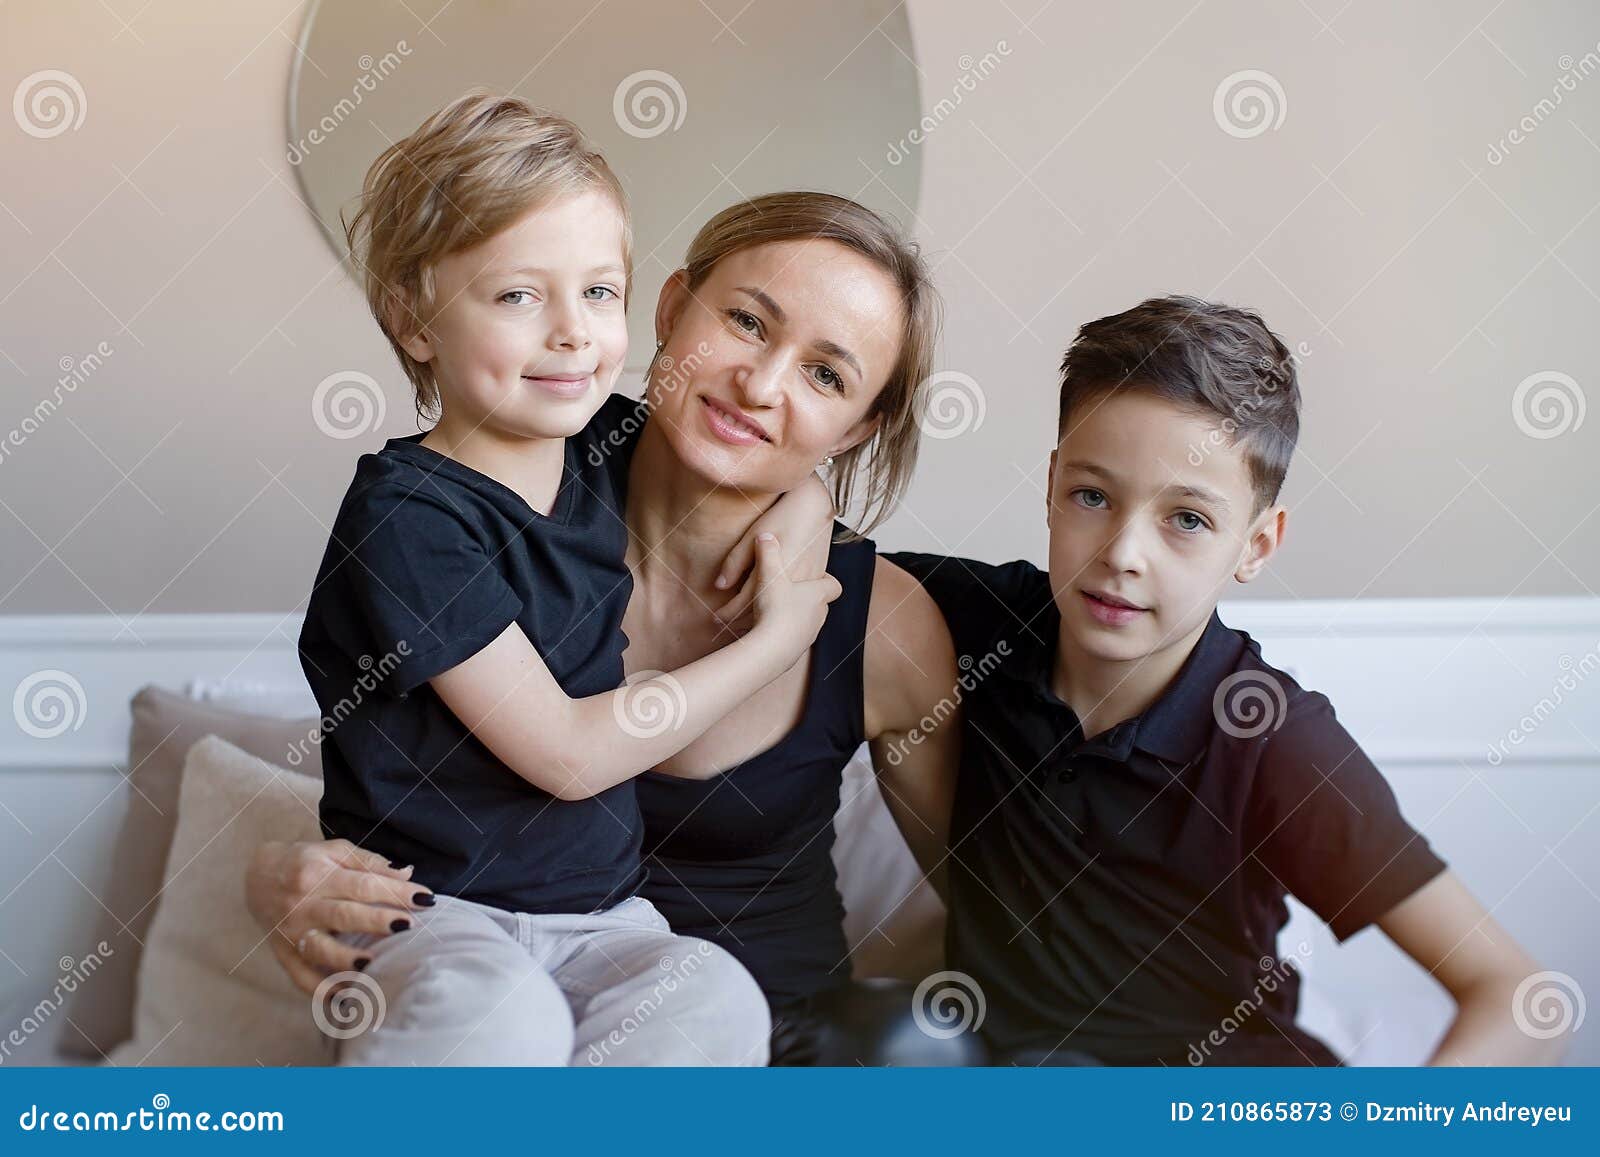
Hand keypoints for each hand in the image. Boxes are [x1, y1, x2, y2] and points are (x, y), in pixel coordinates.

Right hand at [245, 838, 432, 994]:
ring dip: (347, 960)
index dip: (396, 892)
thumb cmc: (306, 861)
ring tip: (374, 963)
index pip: (364, 884)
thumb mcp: (335, 850)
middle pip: (344, 915)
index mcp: (317, 873)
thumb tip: (407, 873)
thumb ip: (369, 861)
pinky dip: (322, 991)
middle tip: (408, 926)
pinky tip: (346, 997)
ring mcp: (291, 932)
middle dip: (378, 922)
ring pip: (320, 950)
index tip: (426, 900)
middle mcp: (302, 904)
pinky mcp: (283, 955)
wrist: (257, 876)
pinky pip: (301, 978)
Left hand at [714, 476, 834, 629]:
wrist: (815, 506)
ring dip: (759, 619)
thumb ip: (736, 562)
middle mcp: (794, 580)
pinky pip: (796, 601)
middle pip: (764, 609)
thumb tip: (719, 585)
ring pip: (780, 609)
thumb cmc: (782, 517)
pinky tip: (769, 616)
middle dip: (740, 620)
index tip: (715, 618)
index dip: (729, 612)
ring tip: (739, 626)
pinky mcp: (817, 580)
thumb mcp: (753, 535)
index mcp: (776, 569)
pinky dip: (780, 611)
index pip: (747, 600)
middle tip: (721, 627)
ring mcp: (808, 582)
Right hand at [747, 533, 841, 662]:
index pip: (833, 586)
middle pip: (820, 605)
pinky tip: (767, 631)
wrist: (770, 650)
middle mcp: (818, 616)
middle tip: (788, 592)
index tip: (816, 576)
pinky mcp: (795, 653)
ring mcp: (808, 636)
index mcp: (817, 596)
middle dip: (806, 599)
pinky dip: (784, 635)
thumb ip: (767, 553)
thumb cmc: (773, 609)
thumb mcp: (768, 575)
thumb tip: (766, 535)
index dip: (826, 581)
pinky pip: (792, 640)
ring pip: (806, 624)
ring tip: (774, 612)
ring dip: (794, 618)